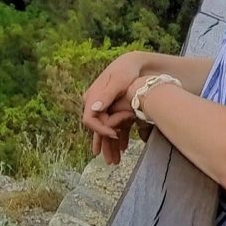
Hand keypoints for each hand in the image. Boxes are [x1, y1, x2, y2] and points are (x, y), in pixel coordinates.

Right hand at [82, 52, 148, 166]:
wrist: (136, 63)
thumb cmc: (128, 69)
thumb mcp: (119, 80)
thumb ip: (107, 94)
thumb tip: (93, 109)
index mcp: (93, 97)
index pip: (89, 119)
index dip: (100, 130)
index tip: (114, 135)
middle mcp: (95, 104)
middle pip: (96, 129)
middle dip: (104, 146)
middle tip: (112, 162)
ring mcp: (104, 108)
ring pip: (104, 130)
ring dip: (110, 146)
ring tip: (116, 161)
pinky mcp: (113, 109)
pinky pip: (113, 126)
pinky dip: (118, 137)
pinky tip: (124, 148)